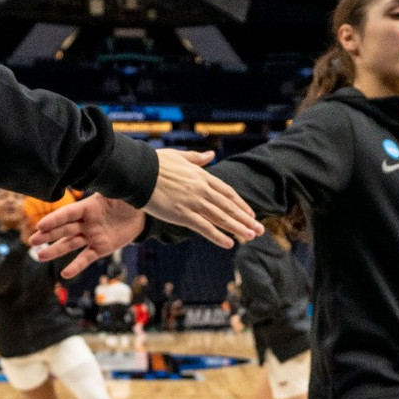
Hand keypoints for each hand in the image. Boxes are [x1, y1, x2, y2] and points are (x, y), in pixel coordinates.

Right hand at [29, 195, 146, 277]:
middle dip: (48, 235)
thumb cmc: (128, 199)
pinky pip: (86, 258)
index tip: (40, 225)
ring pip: (70, 244)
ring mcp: (91, 236)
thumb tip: (96, 175)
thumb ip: (106, 187)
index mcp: (88, 207)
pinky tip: (65, 274)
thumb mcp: (117, 191)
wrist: (142, 214)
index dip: (54, 220)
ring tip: (40, 256)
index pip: (67, 214)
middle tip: (32, 240)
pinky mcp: (100, 248)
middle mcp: (86, 222)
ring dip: (55, 250)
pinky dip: (76, 266)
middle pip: (64, 229)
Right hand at [142, 149, 261, 248]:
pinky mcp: (183, 214)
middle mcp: (202, 189)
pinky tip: (230, 243)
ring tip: (251, 237)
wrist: (138, 171)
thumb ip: (196, 158)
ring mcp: (194, 202)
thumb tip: (211, 155)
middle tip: (259, 230)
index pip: (227, 192)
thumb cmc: (154, 163)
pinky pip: (205, 228)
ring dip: (238, 229)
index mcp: (201, 176)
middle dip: (246, 220)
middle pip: (229, 207)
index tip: (251, 214)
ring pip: (221, 218)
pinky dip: (218, 236)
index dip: (241, 204)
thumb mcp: (178, 156)